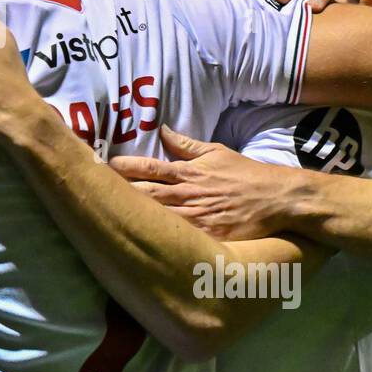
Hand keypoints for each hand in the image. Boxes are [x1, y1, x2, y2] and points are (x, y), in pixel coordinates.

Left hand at [108, 127, 293, 240]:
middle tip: (94, 189)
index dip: (125, 167)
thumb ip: (187, 145)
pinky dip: (158, 239)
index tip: (104, 165)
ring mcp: (196, 217)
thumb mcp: (217, 152)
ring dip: (133, 215)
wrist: (278, 199)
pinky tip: (138, 241)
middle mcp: (187, 194)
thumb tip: (162, 130)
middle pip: (145, 194)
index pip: (149, 168)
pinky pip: (177, 238)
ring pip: (156, 217)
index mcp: (188, 173)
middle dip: (119, 192)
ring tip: (105, 215)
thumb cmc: (246, 175)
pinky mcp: (206, 237)